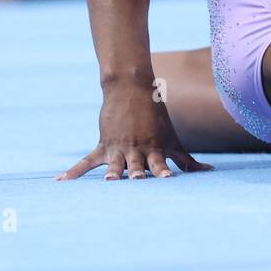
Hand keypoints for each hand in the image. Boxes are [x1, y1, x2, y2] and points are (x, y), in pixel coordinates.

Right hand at [56, 81, 212, 180]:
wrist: (130, 88)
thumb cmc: (155, 118)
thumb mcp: (172, 140)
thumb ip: (187, 160)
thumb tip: (210, 173)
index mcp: (154, 149)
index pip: (160, 164)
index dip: (163, 171)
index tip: (168, 178)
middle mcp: (137, 150)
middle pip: (137, 165)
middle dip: (137, 174)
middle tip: (138, 180)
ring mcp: (118, 148)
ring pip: (115, 163)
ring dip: (113, 172)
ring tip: (110, 182)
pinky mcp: (103, 145)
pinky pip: (86, 161)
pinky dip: (74, 172)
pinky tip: (60, 181)